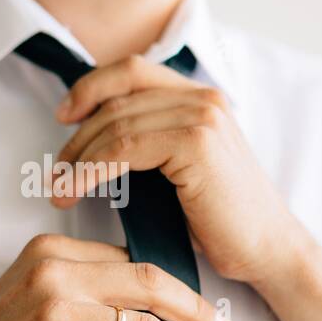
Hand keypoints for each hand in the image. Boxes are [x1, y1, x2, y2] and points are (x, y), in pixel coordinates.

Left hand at [53, 56, 298, 282]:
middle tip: (54, 171)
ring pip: (116, 123)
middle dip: (76, 135)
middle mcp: (203, 97)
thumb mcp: (179, 170)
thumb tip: (92, 140)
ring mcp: (202, 115)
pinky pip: (124, 148)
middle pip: (117, 97)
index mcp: (200, 97)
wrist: (267, 250)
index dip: (91, 88)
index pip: (132, 70)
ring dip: (77, 157)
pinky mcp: (196, 141)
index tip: (63, 117)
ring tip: (58, 189)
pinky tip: (75, 190)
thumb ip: (149, 144)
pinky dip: (91, 169)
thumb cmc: (221, 221)